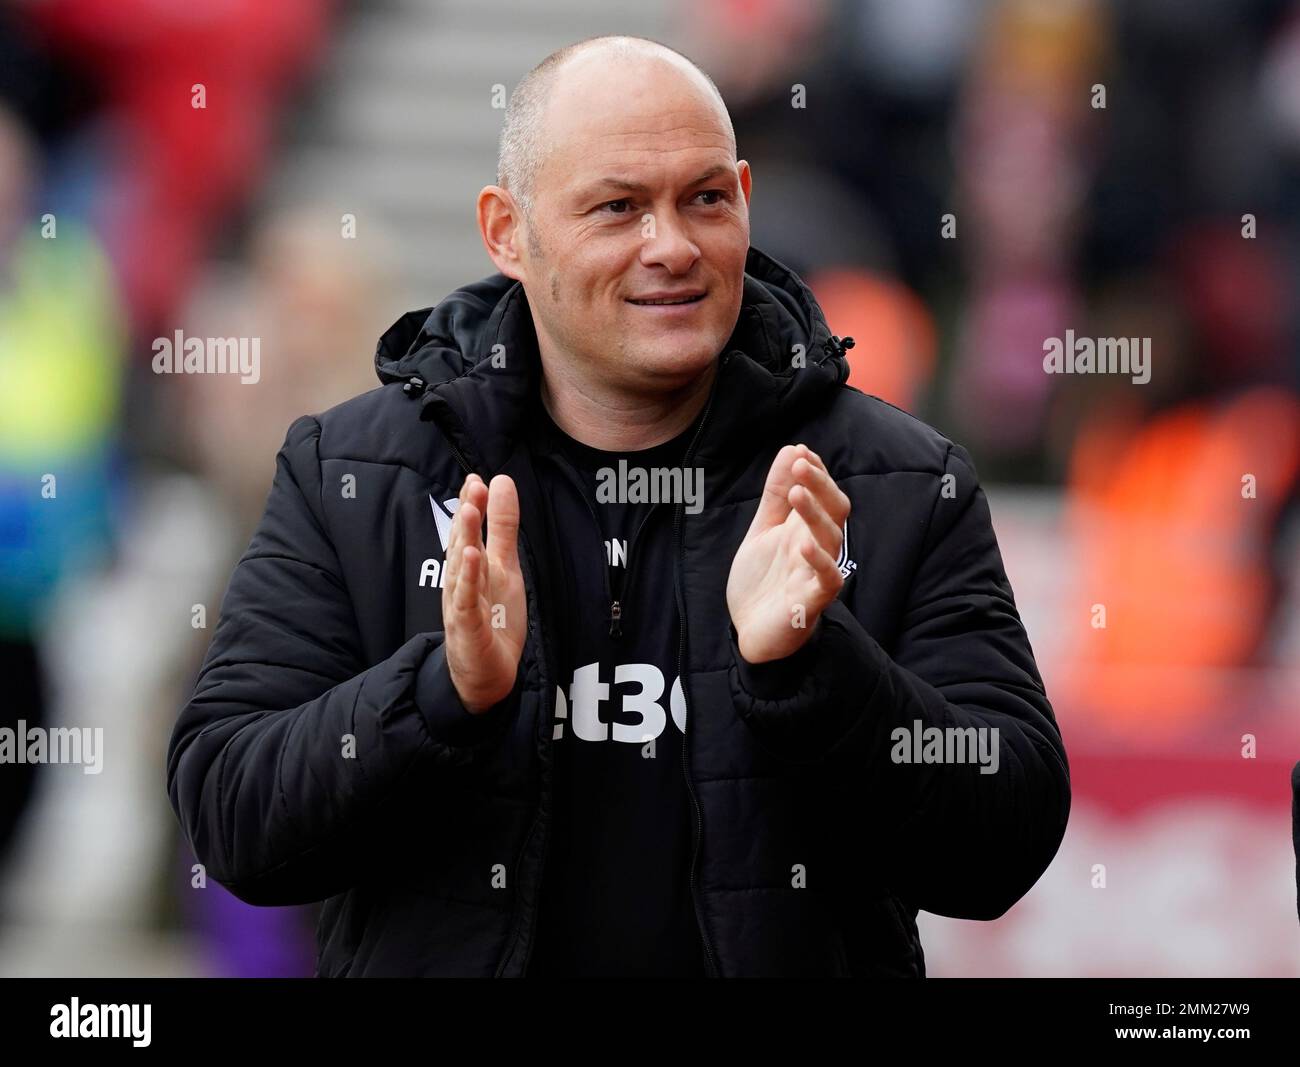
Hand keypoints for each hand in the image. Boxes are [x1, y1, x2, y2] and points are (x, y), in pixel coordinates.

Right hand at [442, 473, 526, 713]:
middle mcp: (461, 582)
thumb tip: (501, 481)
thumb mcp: (504, 566)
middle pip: (462, 544)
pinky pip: (466, 602)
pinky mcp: (467, 628)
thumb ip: (503, 527)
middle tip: (474, 484)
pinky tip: (471, 558)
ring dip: (465, 540)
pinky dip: (468, 580)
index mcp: (471, 566)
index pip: (468, 530)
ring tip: (471, 512)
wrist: (484, 673)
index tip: (477, 477)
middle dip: (468, 515)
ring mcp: (461, 605)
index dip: (472, 504)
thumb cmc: (492, 617)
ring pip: (461, 570)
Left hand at [726, 444, 850, 663]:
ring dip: (814, 514)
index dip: (815, 473)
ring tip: (796, 493)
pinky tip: (802, 543)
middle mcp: (817, 547)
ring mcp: (816, 574)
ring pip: (830, 539)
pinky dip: (818, 561)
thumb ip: (775, 494)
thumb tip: (791, 449)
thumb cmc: (763, 580)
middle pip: (834, 511)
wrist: (750, 632)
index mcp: (806, 529)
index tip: (801, 452)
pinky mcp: (812, 601)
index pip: (823, 494)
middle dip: (819, 485)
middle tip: (801, 464)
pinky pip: (828, 580)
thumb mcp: (763, 530)